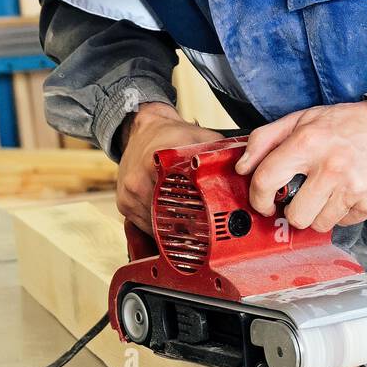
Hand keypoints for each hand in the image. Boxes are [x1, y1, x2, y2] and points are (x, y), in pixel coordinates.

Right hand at [116, 102, 221, 232]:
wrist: (142, 130)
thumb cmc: (172, 134)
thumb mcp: (199, 137)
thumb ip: (218, 153)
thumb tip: (243, 170)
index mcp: (153, 164)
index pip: (176, 200)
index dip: (195, 216)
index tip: (210, 227)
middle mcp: (136, 181)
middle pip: (165, 218)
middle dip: (187, 228)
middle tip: (207, 237)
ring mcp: (127, 195)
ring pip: (154, 226)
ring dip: (173, 231)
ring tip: (193, 234)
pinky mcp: (124, 204)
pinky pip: (145, 225)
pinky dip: (161, 228)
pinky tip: (175, 227)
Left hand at [235, 101, 366, 231]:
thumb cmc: (344, 125)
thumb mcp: (301, 119)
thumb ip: (265, 139)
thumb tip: (241, 166)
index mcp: (308, 143)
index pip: (267, 180)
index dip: (258, 197)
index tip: (264, 202)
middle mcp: (331, 167)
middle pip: (296, 215)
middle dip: (294, 210)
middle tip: (302, 196)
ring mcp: (353, 188)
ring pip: (319, 225)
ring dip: (318, 213)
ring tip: (327, 192)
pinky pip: (342, 223)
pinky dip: (340, 213)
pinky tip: (346, 193)